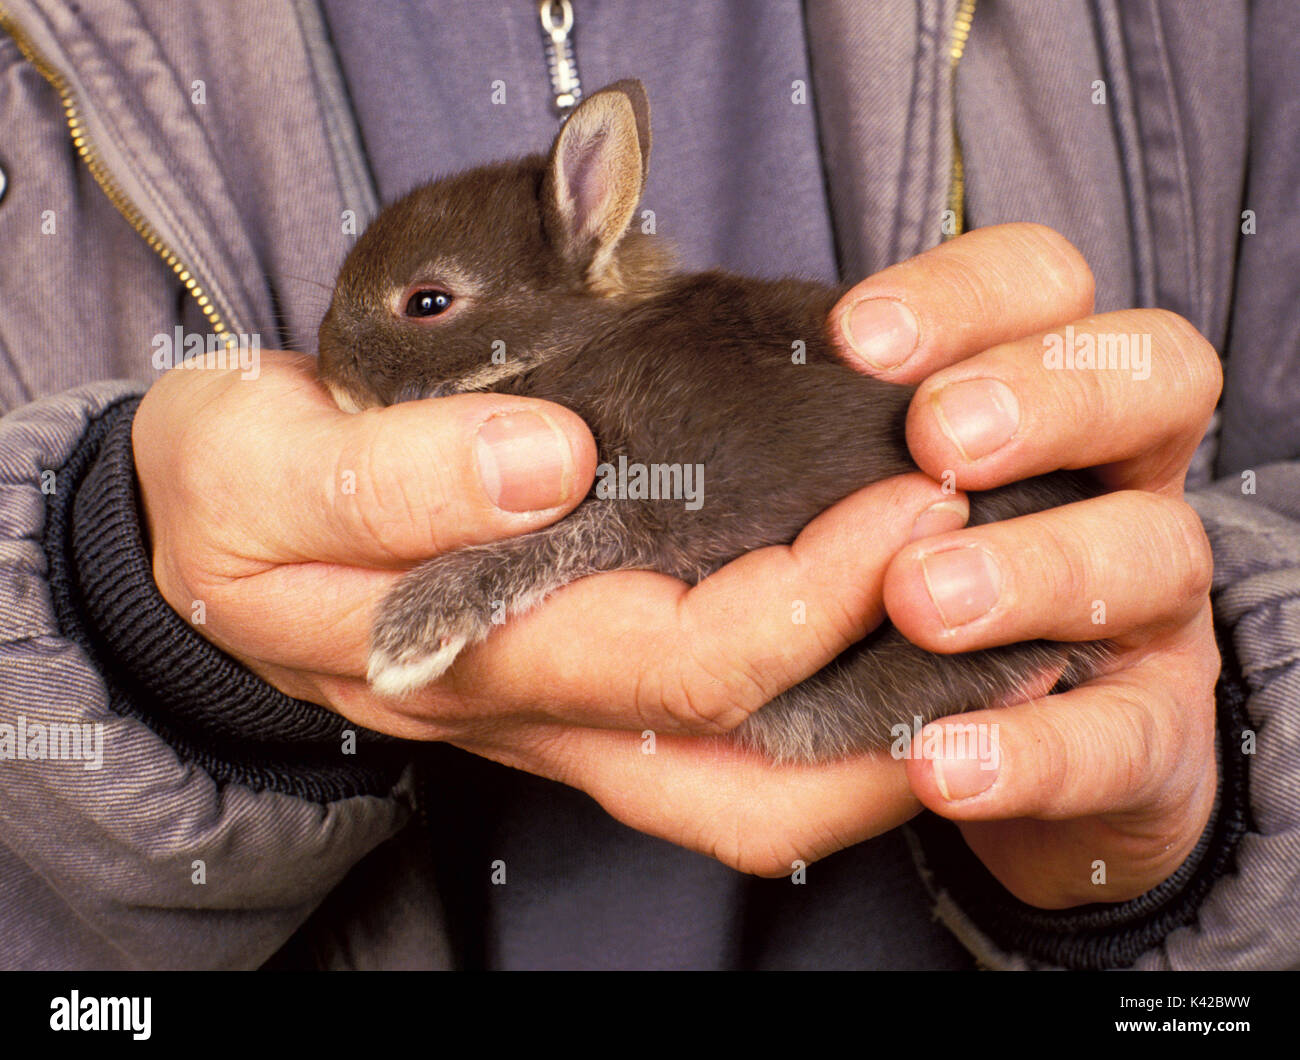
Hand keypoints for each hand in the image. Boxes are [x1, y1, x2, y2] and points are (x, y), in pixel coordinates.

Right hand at [133, 351, 963, 874]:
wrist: (198, 537)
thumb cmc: (225, 495)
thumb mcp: (259, 468)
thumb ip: (392, 478)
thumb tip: (548, 463)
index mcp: (477, 657)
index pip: (685, 662)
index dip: (816, 596)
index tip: (913, 500)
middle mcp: (544, 711)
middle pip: (749, 777)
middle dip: (892, 704)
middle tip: (999, 596)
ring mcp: (570, 714)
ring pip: (749, 789)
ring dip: (878, 740)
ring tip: (987, 649)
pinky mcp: (580, 685)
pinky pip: (721, 740)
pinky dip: (819, 707)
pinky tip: (885, 642)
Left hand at [831, 222, 1222, 905]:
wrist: (1005, 741)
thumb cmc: (897, 579)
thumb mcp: (841, 490)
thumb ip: (786, 443)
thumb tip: (633, 423)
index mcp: (1047, 390)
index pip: (1047, 286)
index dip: (969, 293)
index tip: (856, 337)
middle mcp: (1120, 475)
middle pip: (1159, 378)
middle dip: (1046, 395)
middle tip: (937, 437)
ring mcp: (1149, 603)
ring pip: (1160, 550)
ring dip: (1042, 565)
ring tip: (920, 598)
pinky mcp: (1148, 733)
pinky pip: (1124, 736)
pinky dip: (1038, 749)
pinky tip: (940, 761)